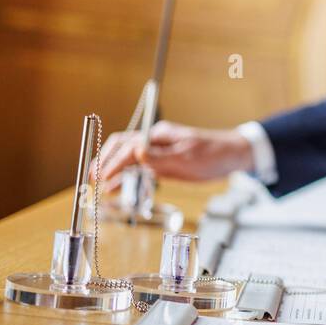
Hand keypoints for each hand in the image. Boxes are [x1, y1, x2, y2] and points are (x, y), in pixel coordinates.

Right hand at [93, 120, 253, 189]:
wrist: (232, 156)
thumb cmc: (214, 153)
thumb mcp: (188, 158)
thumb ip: (161, 158)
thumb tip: (136, 154)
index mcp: (159, 136)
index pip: (128, 147)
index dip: (113, 162)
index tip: (103, 177)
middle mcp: (154, 142)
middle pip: (121, 148)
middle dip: (105, 161)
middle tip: (93, 178)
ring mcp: (158, 152)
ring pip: (128, 159)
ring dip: (113, 171)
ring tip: (99, 187)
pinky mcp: (163, 164)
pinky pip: (139, 169)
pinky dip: (126, 178)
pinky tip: (116, 188)